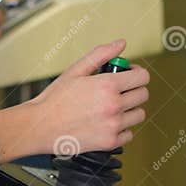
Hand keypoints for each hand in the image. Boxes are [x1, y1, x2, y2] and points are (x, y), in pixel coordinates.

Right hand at [0, 39, 149, 164]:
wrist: (42, 125)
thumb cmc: (55, 98)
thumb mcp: (76, 70)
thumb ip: (101, 54)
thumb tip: (120, 44)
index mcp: (107, 86)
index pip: (142, 77)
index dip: (137, 72)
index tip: (129, 74)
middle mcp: (114, 106)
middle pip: (143, 95)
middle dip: (133, 89)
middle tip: (119, 89)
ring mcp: (114, 126)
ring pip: (139, 115)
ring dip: (129, 109)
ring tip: (111, 106)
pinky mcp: (111, 142)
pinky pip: (129, 133)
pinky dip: (121, 128)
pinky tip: (106, 121)